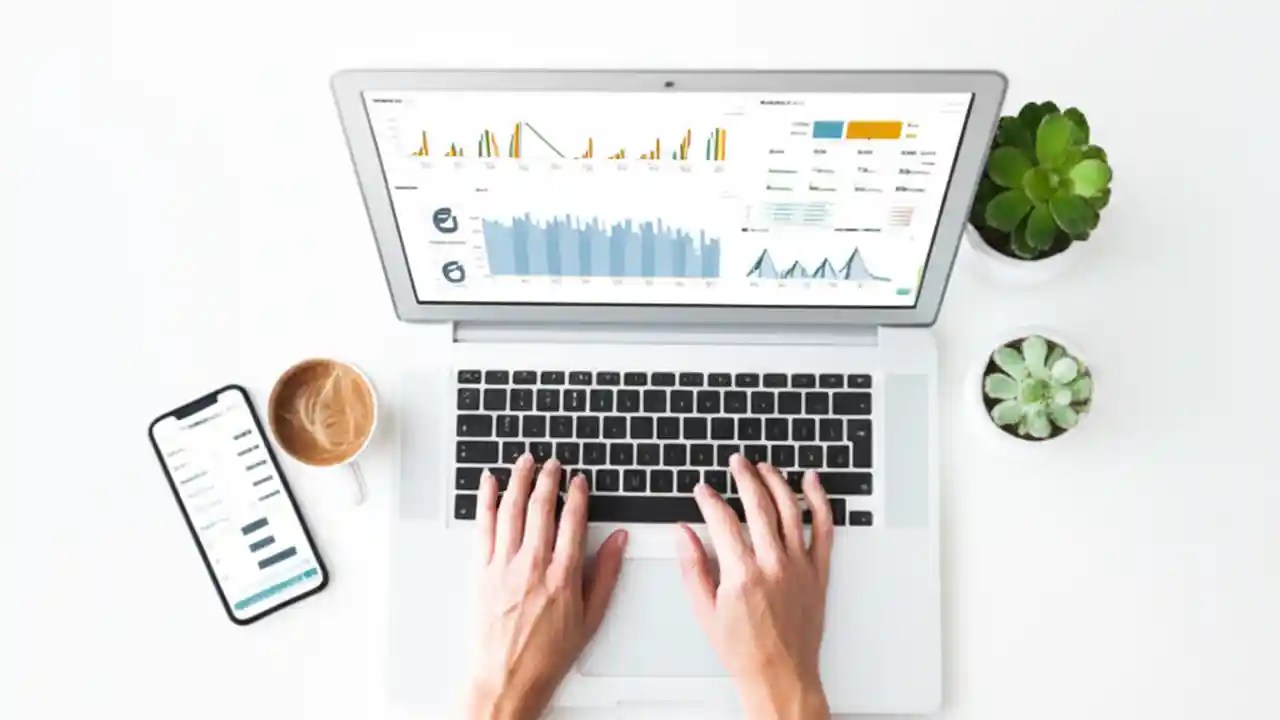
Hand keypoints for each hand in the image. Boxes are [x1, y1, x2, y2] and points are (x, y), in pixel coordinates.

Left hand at [463, 455, 627, 719]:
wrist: (505, 679)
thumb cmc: (546, 655)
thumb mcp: (590, 618)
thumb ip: (606, 574)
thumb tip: (619, 540)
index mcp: (563, 575)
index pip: (573, 520)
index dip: (577, 494)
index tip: (578, 480)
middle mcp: (532, 565)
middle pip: (541, 507)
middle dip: (548, 478)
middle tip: (552, 463)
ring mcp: (502, 565)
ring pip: (511, 509)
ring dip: (518, 480)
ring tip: (524, 461)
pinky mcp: (479, 571)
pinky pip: (483, 525)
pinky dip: (486, 500)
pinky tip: (489, 484)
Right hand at [678, 455, 833, 719]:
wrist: (780, 674)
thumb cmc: (744, 649)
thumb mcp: (705, 610)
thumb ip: (693, 567)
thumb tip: (684, 533)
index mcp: (742, 575)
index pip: (722, 520)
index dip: (709, 499)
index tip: (703, 490)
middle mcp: (773, 565)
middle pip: (758, 505)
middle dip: (744, 477)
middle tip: (736, 463)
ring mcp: (800, 566)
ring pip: (791, 509)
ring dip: (777, 481)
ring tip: (765, 466)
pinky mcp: (819, 572)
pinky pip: (824, 529)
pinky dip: (820, 501)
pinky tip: (812, 482)